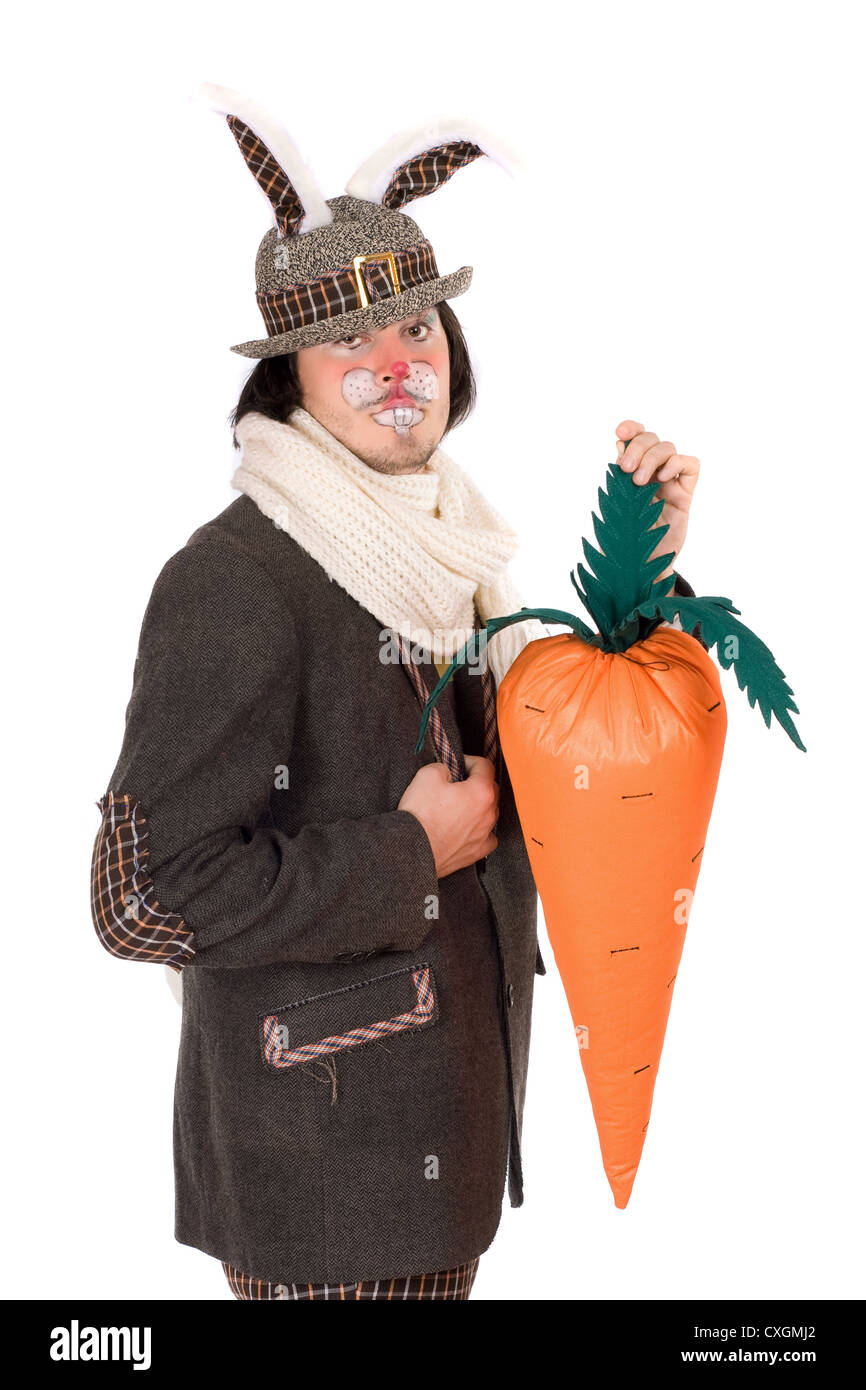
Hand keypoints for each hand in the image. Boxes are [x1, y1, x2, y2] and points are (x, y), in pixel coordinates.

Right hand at [397, 753, 498, 877]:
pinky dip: (480, 830)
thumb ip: (443, 767)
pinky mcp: (476, 852)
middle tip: (457, 783)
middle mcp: (488, 814)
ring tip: (459, 806)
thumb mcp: (427, 774)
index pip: (486, 766)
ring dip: (479, 806)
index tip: (460, 763)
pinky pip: (487, 837)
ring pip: (490, 813)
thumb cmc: (421, 815)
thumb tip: (447, 772)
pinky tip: (468, 827)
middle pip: (491, 789)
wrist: (412, 850)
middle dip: (477, 782)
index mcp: (481, 792)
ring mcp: (484, 834)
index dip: (471, 760)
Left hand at [614, 421, 699, 585]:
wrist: (643, 568)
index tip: (619, 434)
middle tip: (626, 470)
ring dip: (652, 458)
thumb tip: (617, 446)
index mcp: (630, 472)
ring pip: (667, 447)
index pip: (634, 438)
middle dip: (637, 447)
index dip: (630, 429)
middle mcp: (651, 472)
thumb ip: (617, 478)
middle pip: (651, 439)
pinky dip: (677, 463)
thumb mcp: (616, 508)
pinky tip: (664, 479)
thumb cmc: (625, 542)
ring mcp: (670, 481)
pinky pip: (690, 464)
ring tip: (640, 482)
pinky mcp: (686, 492)